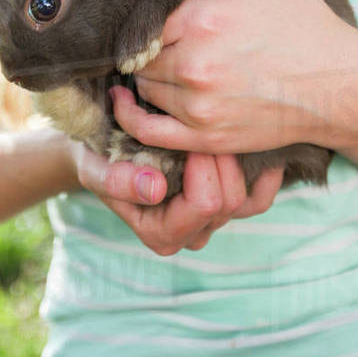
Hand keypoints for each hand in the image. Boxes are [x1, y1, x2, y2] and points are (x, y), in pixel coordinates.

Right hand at [70, 141, 283, 255]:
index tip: (190, 131)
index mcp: (162, 234)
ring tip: (218, 128)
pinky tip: (256, 148)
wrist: (104, 149)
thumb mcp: (95, 167)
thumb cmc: (97, 158)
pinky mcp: (226, 204)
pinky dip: (262, 175)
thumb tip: (153, 189)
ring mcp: (211, 222)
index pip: (204, 205)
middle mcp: (191, 234)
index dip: (202, 166)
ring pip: (245, 198)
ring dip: (235, 161)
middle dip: (219, 158)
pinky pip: (259, 198)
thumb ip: (116, 181)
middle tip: (205, 122)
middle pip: (229, 202)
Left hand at [110, 0, 357, 157]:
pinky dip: (129, 116)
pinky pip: (147, 130)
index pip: (144, 16)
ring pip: (144, 87)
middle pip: (140, 52)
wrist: (342, 87)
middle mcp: (196, 63)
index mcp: (204, 17)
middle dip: (148, 45)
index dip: (146, 15)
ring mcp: (200, 105)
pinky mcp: (207, 138)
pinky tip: (124, 100)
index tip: (155, 15)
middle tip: (164, 41)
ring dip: (148, 76)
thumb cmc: (306, 25)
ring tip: (162, 65)